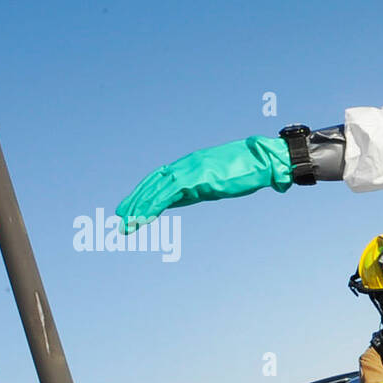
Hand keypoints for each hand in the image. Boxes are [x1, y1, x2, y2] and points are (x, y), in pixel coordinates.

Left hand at [117, 136, 292, 229]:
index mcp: (189, 165)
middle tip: (120, 216)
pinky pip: (165, 195)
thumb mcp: (217, 181)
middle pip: (152, 182)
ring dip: (138, 207)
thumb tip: (183, 197)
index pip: (159, 178)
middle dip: (135, 200)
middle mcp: (184, 165)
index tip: (133, 205)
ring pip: (154, 190)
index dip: (144, 191)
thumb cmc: (247, 171)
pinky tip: (141, 218)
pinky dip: (151, 207)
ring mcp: (188, 170)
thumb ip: (198, 188)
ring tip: (125, 223)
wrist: (261, 160)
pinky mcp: (193, 179)